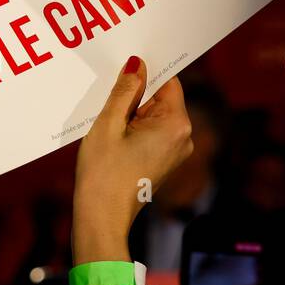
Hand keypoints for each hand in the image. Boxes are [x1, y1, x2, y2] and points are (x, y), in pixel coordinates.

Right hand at [72, 57, 192, 262]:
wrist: (101, 219)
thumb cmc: (104, 174)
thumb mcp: (109, 123)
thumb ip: (125, 90)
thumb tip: (137, 65)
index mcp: (176, 123)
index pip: (168, 82)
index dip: (146, 73)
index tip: (124, 70)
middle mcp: (183, 137)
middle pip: (160, 99)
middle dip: (135, 96)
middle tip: (108, 99)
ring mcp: (176, 152)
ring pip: (154, 117)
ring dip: (132, 114)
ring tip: (109, 125)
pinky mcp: (164, 162)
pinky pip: (152, 134)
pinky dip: (134, 130)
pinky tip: (114, 138)